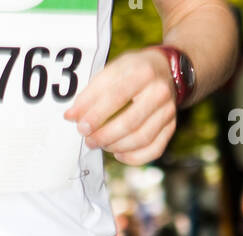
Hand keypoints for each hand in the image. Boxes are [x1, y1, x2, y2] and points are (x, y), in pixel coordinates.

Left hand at [65, 49, 177, 165]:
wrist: (166, 70)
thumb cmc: (132, 71)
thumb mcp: (113, 71)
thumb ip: (91, 92)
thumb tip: (71, 116)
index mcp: (143, 71)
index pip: (117, 96)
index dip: (97, 115)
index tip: (81, 126)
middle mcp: (160, 92)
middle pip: (130, 122)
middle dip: (105, 136)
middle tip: (89, 140)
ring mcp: (168, 111)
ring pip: (141, 139)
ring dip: (116, 147)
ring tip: (101, 144)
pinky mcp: (171, 127)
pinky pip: (154, 150)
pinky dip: (133, 157)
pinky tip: (118, 154)